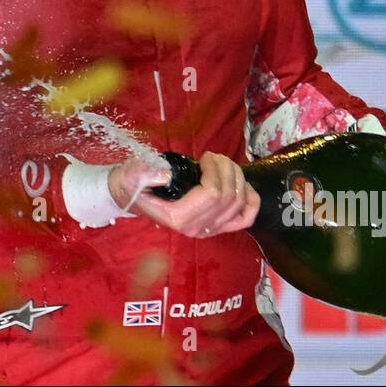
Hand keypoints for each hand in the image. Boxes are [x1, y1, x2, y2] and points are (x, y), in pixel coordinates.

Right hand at [109, 150, 258, 237]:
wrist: (135, 196)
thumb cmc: (135, 183)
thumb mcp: (134, 174)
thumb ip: (146, 173)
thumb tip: (165, 173)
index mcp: (178, 217)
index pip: (211, 194)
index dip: (215, 170)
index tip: (205, 156)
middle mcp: (195, 228)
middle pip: (228, 196)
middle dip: (227, 169)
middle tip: (214, 156)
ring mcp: (208, 230)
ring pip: (239, 204)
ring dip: (237, 177)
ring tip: (223, 164)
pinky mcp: (216, 227)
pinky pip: (244, 219)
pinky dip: (251, 201)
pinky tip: (243, 185)